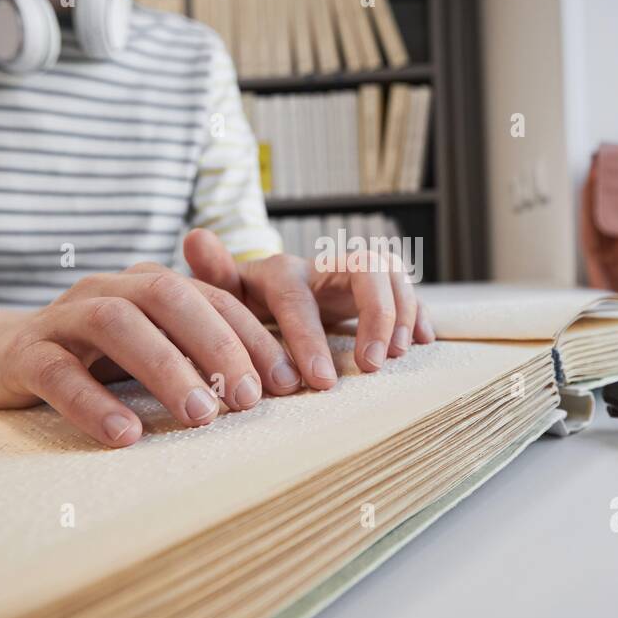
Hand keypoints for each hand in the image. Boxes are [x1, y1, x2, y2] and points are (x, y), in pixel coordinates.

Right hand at [0, 262, 306, 446]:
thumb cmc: (97, 357)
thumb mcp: (154, 346)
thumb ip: (203, 351)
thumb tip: (282, 383)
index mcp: (148, 284)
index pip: (212, 296)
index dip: (254, 335)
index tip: (289, 381)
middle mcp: (109, 290)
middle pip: (169, 297)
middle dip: (217, 346)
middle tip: (249, 399)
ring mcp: (62, 317)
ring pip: (116, 325)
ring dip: (165, 369)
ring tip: (200, 416)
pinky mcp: (24, 354)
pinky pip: (58, 373)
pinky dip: (93, 404)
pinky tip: (125, 436)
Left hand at [183, 228, 434, 390]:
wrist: (265, 293)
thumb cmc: (243, 301)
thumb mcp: (223, 293)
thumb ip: (214, 274)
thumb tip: (194, 236)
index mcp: (283, 271)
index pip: (300, 298)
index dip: (310, 338)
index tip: (320, 381)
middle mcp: (324, 266)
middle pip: (365, 270)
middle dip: (375, 318)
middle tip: (373, 366)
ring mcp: (354, 274)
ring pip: (391, 273)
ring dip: (400, 313)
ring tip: (397, 355)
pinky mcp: (376, 288)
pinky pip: (407, 288)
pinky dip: (418, 311)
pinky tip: (424, 340)